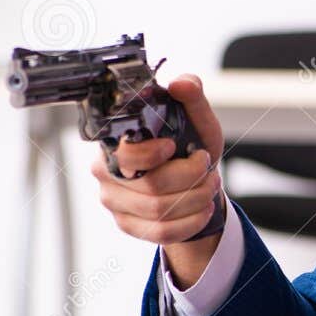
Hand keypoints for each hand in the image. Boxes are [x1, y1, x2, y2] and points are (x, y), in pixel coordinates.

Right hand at [90, 74, 224, 284]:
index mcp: (115, 139)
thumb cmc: (188, 146)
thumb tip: (180, 84)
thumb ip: (191, 95)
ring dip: (196, 198)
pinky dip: (191, 221)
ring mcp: (114, 201)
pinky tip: (203, 209)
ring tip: (210, 186)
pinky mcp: (127, 225)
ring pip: (159, 210)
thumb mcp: (197, 118)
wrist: (193, 181)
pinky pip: (161, 232)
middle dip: (190, 177)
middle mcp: (106, 171)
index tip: (173, 146)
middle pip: (150, 185)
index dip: (150, 154)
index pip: (122, 153)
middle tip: (207, 168)